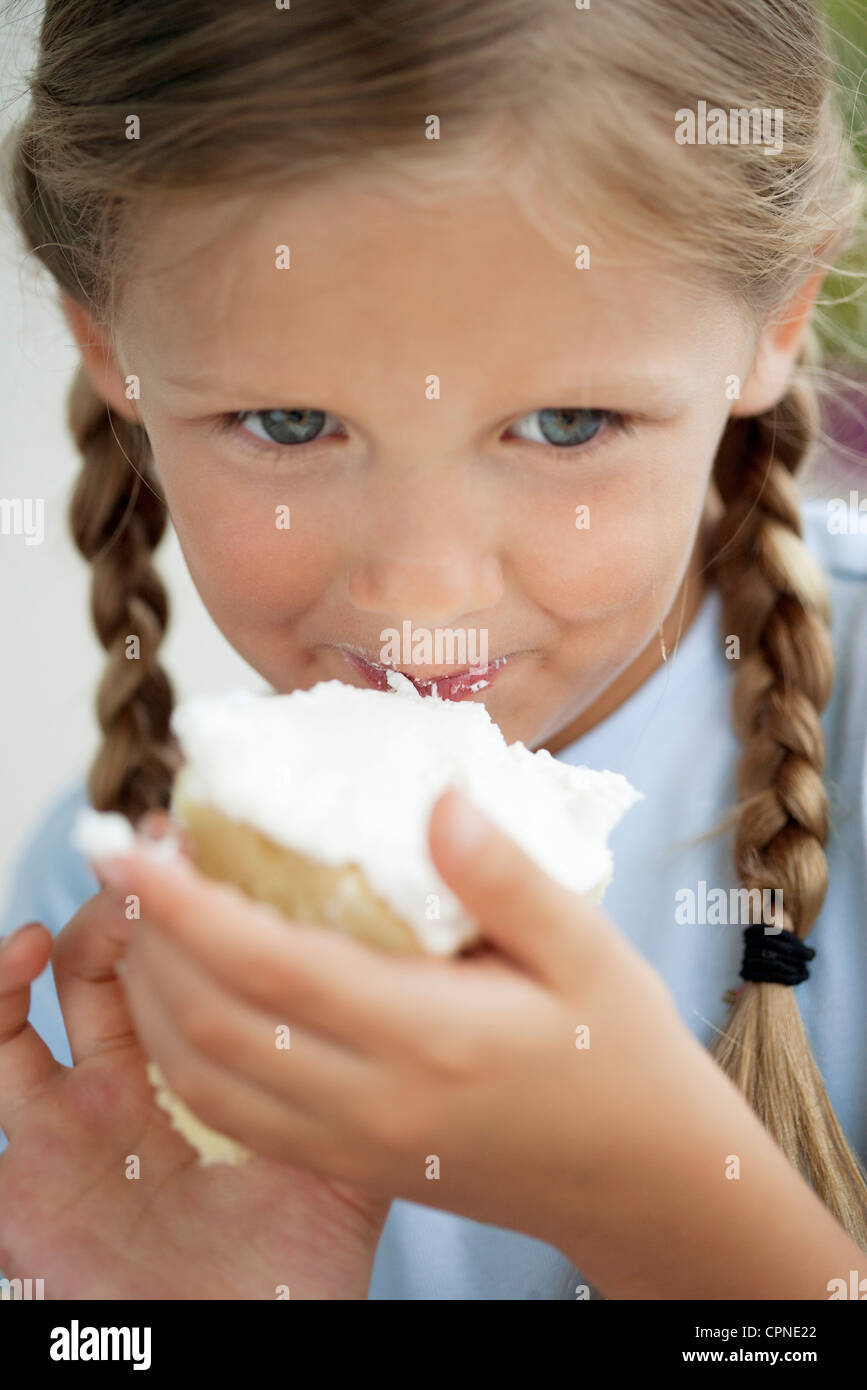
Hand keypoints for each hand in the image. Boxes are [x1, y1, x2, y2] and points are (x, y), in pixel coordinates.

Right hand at [0, 816, 388, 1299]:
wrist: (229, 1358)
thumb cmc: (289, 1284)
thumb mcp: (350, 1166)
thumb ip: (372, 1085)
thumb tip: (423, 987)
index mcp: (216, 1078)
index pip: (204, 963)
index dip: (208, 899)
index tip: (223, 837)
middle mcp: (143, 1087)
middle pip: (137, 961)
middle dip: (156, 896)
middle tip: (175, 844)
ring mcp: (80, 1117)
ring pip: (62, 990)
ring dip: (87, 925)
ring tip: (125, 888)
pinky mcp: (30, 1157)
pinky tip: (27, 952)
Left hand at [100, 790, 699, 1252]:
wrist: (641, 1181)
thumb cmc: (619, 1051)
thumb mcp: (589, 947)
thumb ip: (507, 877)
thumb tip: (436, 799)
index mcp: (429, 1036)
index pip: (266, 962)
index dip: (181, 900)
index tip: (131, 840)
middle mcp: (372, 1100)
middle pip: (210, 1019)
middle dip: (148, 934)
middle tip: (136, 855)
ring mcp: (352, 1143)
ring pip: (202, 1075)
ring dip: (152, 993)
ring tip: (146, 914)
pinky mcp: (347, 1165)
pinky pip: (231, 1113)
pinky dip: (183, 1049)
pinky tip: (186, 992)